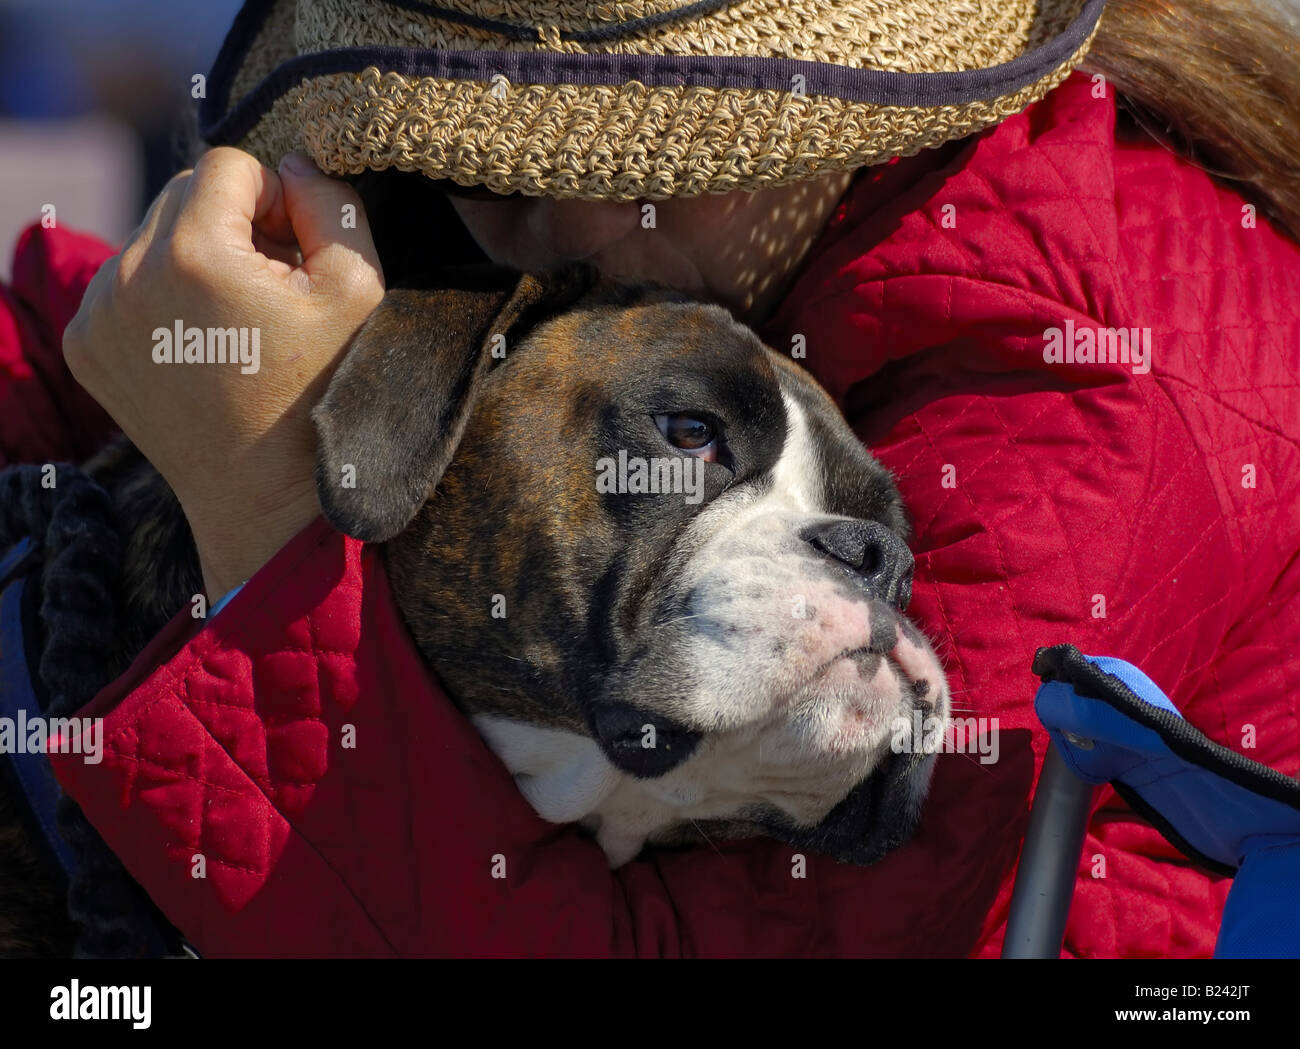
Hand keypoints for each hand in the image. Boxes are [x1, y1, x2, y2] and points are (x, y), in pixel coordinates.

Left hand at [63, 147, 383, 597]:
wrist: (263, 497)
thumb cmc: (321, 395)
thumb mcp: (359, 292)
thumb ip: (333, 206)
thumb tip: (294, 166)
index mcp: (195, 253)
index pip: (229, 165)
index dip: (276, 199)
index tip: (296, 254)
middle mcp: (129, 274)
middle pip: (184, 193)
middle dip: (233, 225)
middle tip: (272, 286)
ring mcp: (97, 314)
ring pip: (151, 237)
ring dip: (196, 258)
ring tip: (238, 322)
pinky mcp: (85, 346)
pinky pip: (125, 285)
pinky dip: (163, 298)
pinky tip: (202, 346)